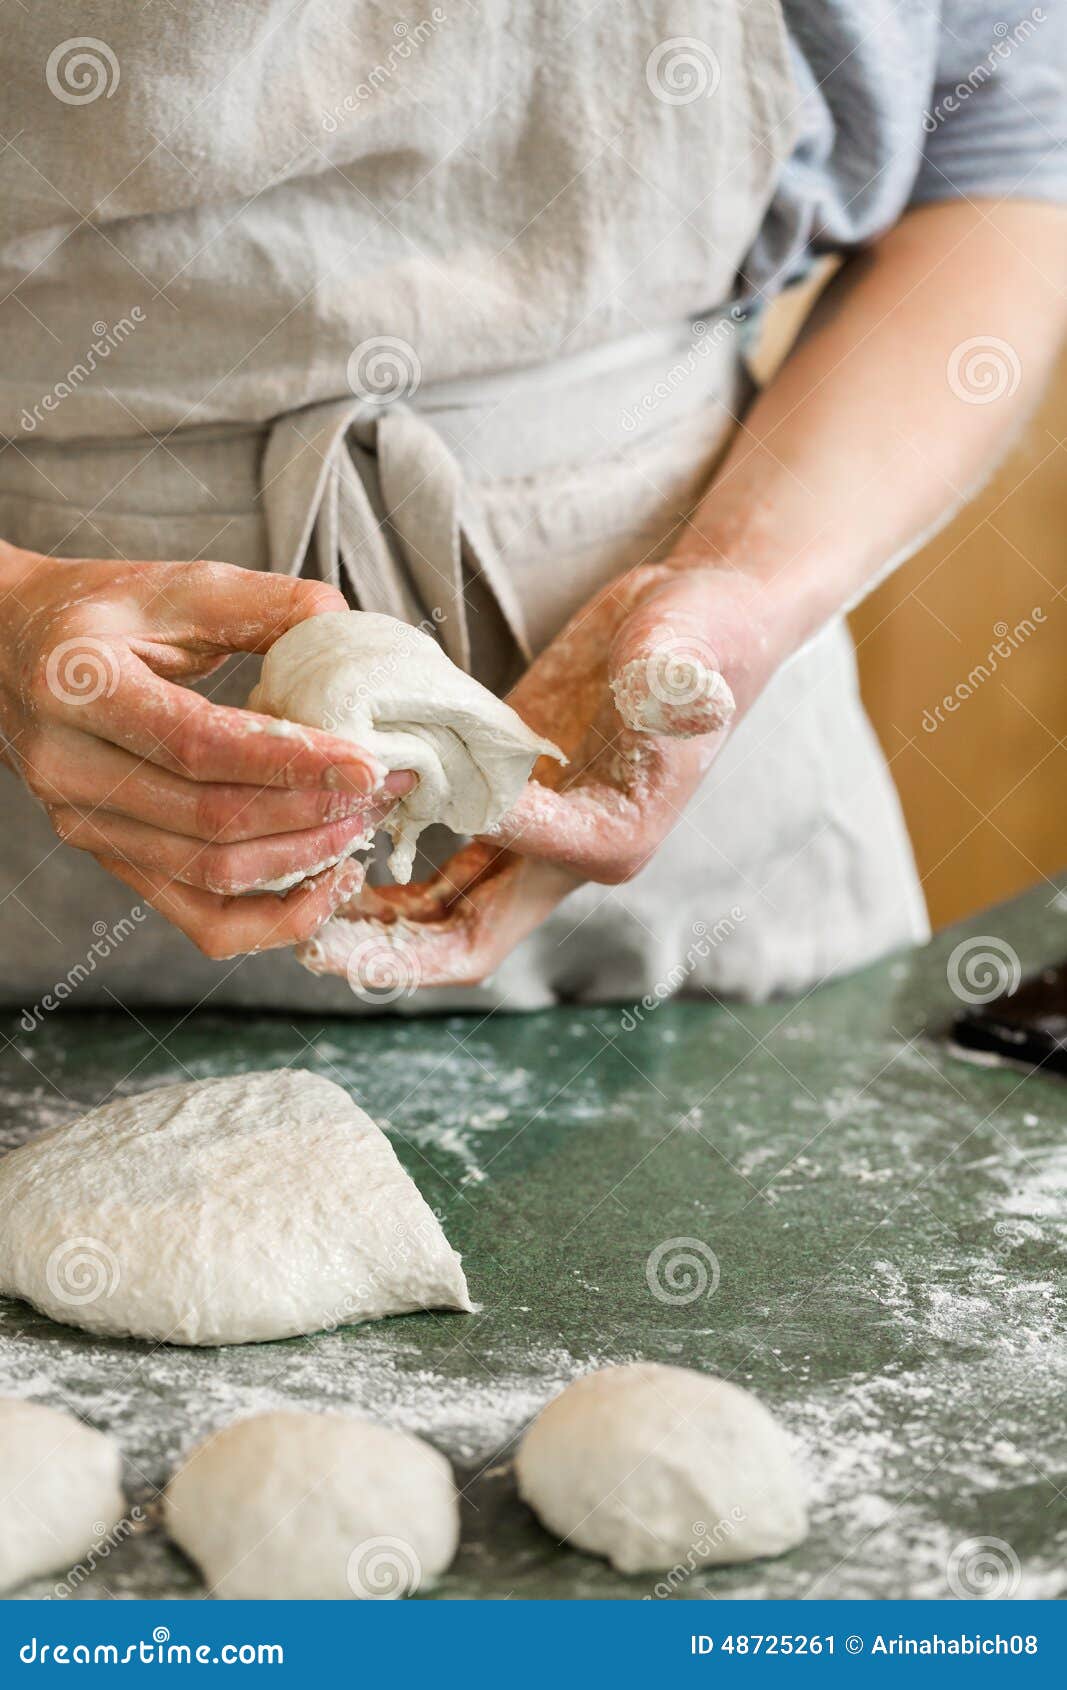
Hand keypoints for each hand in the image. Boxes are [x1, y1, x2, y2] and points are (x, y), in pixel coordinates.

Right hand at [0, 542, 408, 958]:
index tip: (367, 762)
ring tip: (364, 822)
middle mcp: (71, 768)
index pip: (199, 745)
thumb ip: (262, 603)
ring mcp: (86, 826)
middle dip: (315, 812)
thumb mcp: (172, 586)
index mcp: (81, 687)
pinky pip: (200, 919)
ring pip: (213, 876)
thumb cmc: (100, 614)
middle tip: (386, 786)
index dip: (291, 764)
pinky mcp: (112, 859)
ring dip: (305, 859)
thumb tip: (346, 627)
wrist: (7, 651)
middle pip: (213, 820)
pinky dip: (273, 918)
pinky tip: (327, 882)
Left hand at [300, 558, 777, 989]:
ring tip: (298, 911)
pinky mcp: (503, 806)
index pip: (526, 866)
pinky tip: (327, 848)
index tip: (390, 808)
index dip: (457, 842)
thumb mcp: (682, 656)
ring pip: (442, 909)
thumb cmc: (700, 636)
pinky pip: (437, 858)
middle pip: (469, 936)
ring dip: (375, 923)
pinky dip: (386, 864)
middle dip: (394, 951)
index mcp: (615, 840)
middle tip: (314, 944)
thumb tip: (651, 693)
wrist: (699, 616)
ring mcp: (532, 839)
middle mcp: (570, 859)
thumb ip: (663, 689)